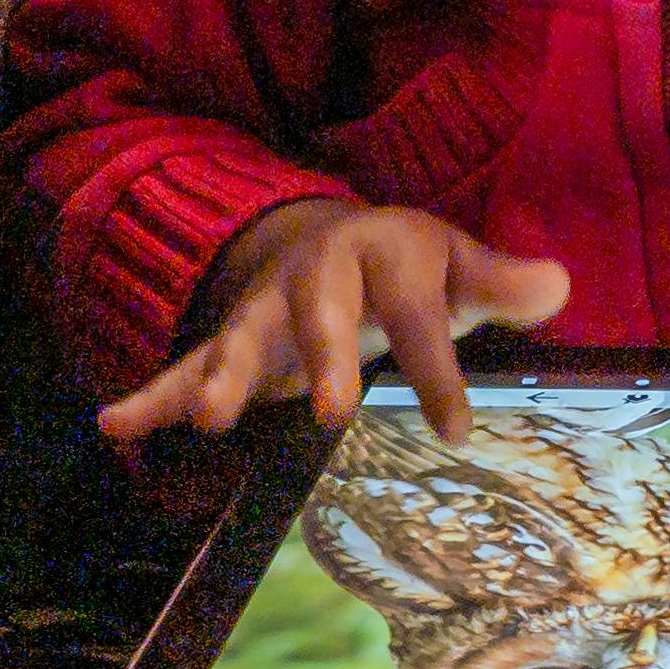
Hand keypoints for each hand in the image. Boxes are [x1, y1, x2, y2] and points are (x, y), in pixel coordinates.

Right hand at [99, 200, 570, 447]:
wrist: (339, 239)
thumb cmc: (413, 270)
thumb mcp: (459, 268)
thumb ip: (501, 283)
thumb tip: (557, 284)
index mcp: (387, 249)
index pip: (417, 311)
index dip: (437, 367)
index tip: (456, 429)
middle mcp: (319, 271)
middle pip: (320, 309)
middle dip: (324, 356)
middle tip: (332, 412)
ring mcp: (266, 305)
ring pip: (241, 336)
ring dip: (226, 377)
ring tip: (206, 420)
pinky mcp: (229, 339)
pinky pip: (184, 366)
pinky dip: (150, 394)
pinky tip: (112, 423)